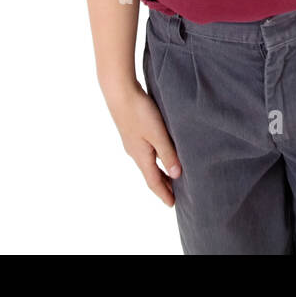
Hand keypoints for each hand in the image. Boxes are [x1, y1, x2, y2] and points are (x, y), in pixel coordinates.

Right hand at [104, 80, 181, 206]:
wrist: (119, 91)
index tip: (172, 204)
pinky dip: (155, 158)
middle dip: (162, 184)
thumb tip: (176, 176)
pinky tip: (159, 151)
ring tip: (171, 175)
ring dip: (159, 171)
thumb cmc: (139, 111)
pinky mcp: (132, 131)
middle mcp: (135, 152)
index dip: (164, 193)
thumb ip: (168, 154)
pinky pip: (145, 152)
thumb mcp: (158, 134)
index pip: (153, 181)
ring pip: (148, 162)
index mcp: (141, 156)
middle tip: (175, 193)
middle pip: (150, 174)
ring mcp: (132, 142)